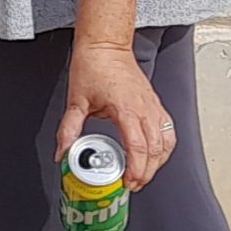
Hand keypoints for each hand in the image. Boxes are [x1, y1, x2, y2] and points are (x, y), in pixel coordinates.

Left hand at [58, 42, 175, 191]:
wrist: (106, 45)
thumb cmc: (94, 66)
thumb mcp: (76, 100)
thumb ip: (68, 129)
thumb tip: (62, 152)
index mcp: (126, 109)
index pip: (138, 147)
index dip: (135, 169)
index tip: (127, 182)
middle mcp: (144, 108)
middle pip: (155, 150)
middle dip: (147, 172)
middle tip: (133, 185)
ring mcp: (153, 105)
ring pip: (166, 142)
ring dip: (158, 162)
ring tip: (144, 174)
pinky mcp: (155, 103)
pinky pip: (168, 130)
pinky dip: (165, 147)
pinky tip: (156, 156)